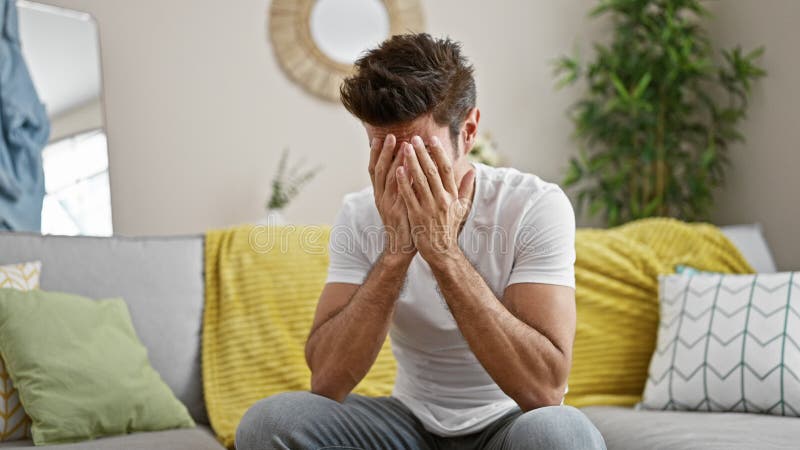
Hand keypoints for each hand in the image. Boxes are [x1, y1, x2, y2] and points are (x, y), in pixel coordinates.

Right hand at [369, 134, 415, 261]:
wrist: (401, 247)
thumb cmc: (404, 223)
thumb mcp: (399, 202)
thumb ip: (401, 186)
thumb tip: (407, 168)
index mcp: (381, 194)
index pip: (375, 170)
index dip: (376, 154)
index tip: (379, 138)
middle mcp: (381, 197)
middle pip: (379, 170)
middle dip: (384, 152)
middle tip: (390, 136)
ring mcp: (388, 204)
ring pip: (389, 177)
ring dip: (395, 160)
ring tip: (403, 145)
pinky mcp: (398, 211)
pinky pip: (400, 191)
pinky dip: (403, 178)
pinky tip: (409, 166)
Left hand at [396, 135, 474, 265]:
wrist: (442, 251)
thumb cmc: (449, 228)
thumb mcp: (461, 208)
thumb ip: (465, 188)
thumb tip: (472, 171)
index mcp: (452, 195)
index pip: (446, 169)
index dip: (439, 153)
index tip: (431, 139)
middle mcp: (442, 199)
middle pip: (432, 171)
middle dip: (422, 153)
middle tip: (414, 138)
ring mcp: (430, 207)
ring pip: (420, 180)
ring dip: (412, 162)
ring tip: (404, 148)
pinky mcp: (418, 216)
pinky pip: (409, 195)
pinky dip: (404, 182)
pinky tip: (397, 170)